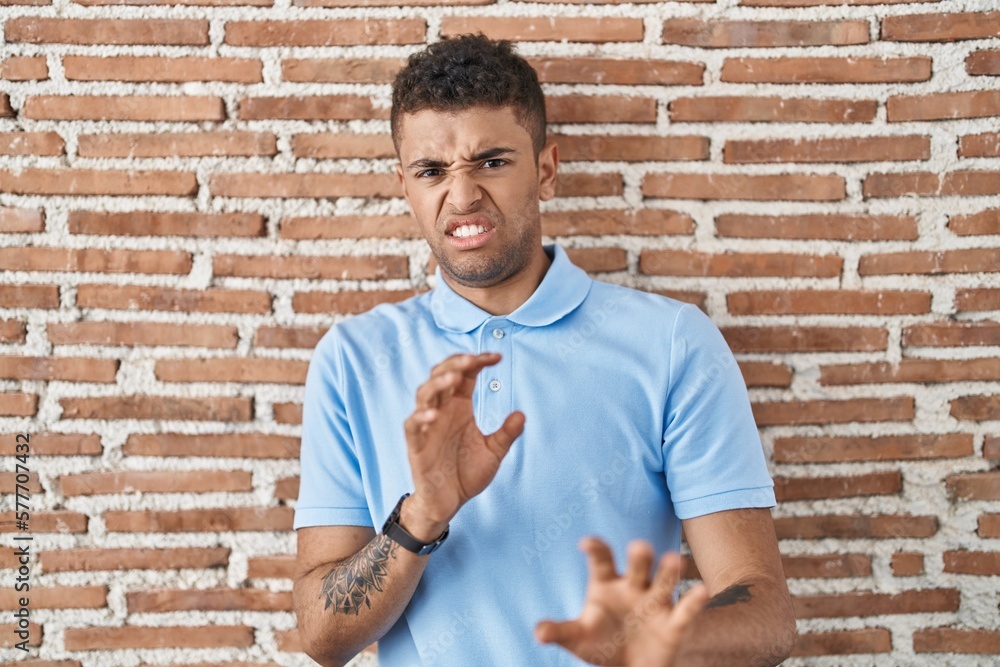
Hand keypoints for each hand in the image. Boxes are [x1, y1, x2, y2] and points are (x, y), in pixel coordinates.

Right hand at [402, 353, 524, 538]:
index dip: (477, 361)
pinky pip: (412, 426)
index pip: (465, 375)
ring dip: (437, 383)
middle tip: (472, 359)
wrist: (449, 503)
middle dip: (455, 363)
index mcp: (459, 407)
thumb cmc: (466, 474)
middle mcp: (441, 411)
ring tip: (454, 378)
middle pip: (441, 376)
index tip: (496, 357)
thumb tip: (522, 414)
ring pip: (424, 394)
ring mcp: (427, 427)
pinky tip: (433, 415)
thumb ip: (506, 434)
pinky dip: (420, 417)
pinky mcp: (416, 446)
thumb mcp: (493, 453)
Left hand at [535, 537, 708, 666]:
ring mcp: (655, 603)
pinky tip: (702, 590)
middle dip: (640, 555)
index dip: (596, 549)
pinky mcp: (674, 623)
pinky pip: (686, 609)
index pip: (601, 560)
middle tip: (639, 547)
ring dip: (668, 570)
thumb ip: (559, 631)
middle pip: (638, 565)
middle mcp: (633, 587)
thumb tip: (538, 633)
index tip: (586, 543)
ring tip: (672, 559)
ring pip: (664, 581)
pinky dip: (695, 600)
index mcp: (606, 584)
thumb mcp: (577, 638)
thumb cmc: (600, 644)